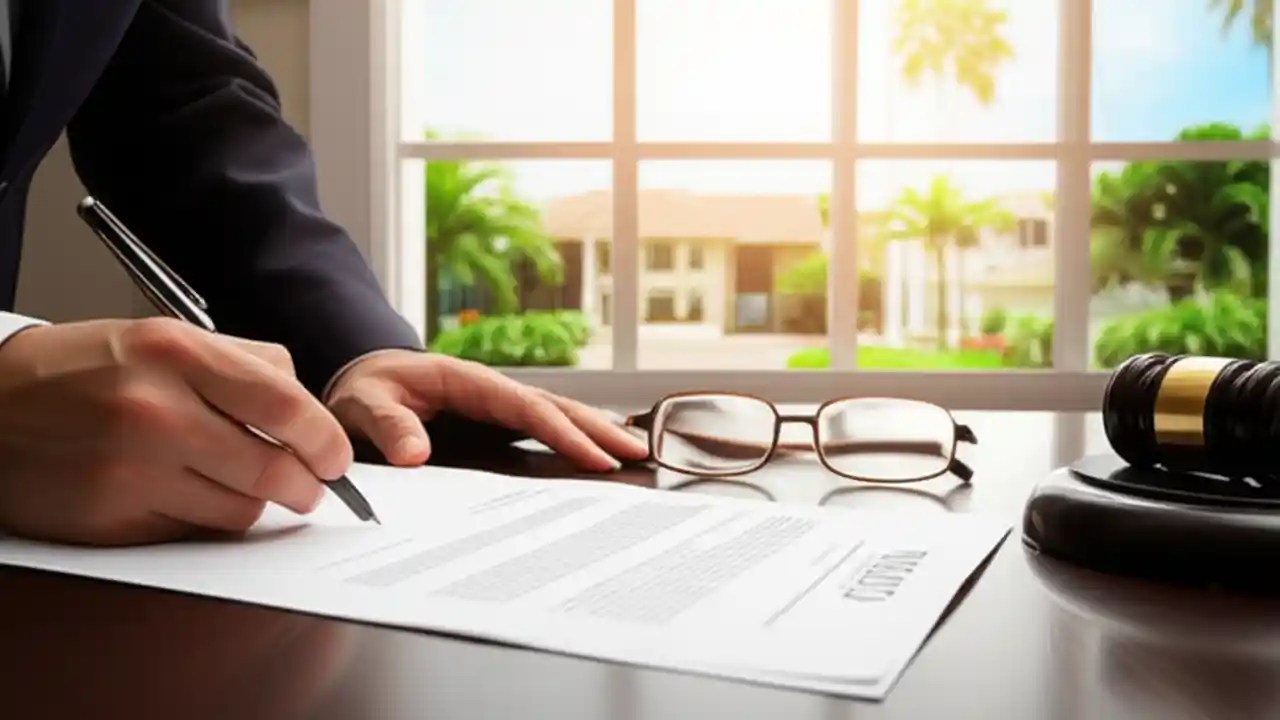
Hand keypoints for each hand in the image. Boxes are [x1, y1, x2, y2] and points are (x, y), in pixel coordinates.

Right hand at [0, 318, 351, 545]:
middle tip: (311, 485)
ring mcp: (131, 468)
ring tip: (247, 485)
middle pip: (274, 468)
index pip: (285, 403)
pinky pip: (195, 532)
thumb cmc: (81, 369)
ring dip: (258, 504)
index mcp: (174, 353)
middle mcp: (155, 410)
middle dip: (307, 485)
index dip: (326, 438)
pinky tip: (193, 496)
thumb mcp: (161, 337)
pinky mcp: (112, 517)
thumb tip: (303, 398)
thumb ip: (242, 360)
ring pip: (242, 509)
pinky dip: (209, 520)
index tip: (336, 455)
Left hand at [326, 351, 647, 470]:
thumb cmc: (366, 389)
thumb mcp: (365, 405)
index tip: (594, 457)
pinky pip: (542, 424)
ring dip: (594, 429)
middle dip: (597, 428)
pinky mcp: (496, 417)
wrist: (363, 376)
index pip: (526, 407)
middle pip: (555, 406)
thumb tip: (416, 455)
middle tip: (637, 452)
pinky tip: (596, 448)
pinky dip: (573, 434)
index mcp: (468, 381)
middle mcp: (492, 389)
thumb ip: (390, 427)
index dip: (562, 432)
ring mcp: (497, 402)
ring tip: (634, 449)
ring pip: (555, 412)